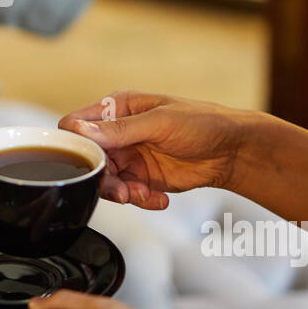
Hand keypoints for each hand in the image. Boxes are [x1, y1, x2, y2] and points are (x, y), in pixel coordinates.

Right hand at [58, 91, 249, 209]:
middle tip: (120, 189)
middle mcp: (118, 133)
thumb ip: (120, 129)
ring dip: (121, 192)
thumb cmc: (202, 122)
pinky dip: (140, 199)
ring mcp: (129, 157)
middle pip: (89, 159)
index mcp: (117, 108)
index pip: (77, 125)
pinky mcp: (141, 178)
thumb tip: (82, 129)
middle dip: (102, 177)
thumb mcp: (159, 122)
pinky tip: (159, 198)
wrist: (232, 151)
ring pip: (105, 181)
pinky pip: (127, 194)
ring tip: (141, 194)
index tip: (88, 162)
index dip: (75, 144)